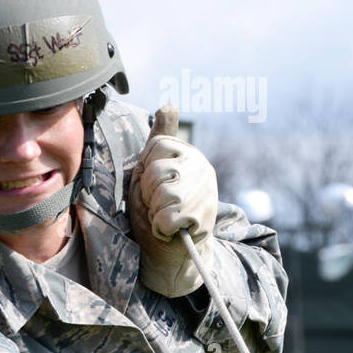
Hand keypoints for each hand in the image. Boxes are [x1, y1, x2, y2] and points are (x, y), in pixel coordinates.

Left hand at [127, 104, 217, 296]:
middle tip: (158, 205)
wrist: (170, 249)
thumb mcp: (150, 170)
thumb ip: (160, 138)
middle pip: (158, 170)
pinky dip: (161, 227)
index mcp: (188, 153)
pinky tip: (170, 229)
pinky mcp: (205, 216)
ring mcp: (206, 192)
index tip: (152, 185)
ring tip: (163, 216)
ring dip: (155, 211)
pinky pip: (168, 216)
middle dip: (149, 193)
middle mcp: (202, 168)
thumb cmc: (155, 208)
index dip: (145, 171)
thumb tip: (169, 103)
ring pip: (164, 193)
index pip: (155, 148)